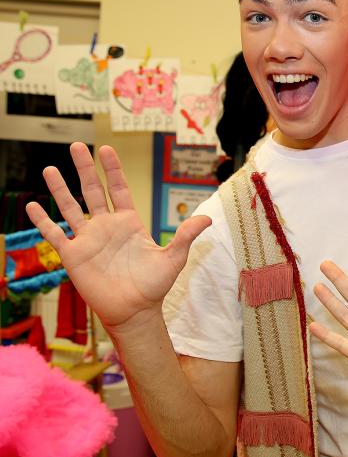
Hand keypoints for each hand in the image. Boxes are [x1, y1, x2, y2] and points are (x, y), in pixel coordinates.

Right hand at [25, 142, 210, 328]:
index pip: (118, 190)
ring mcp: (88, 240)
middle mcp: (106, 227)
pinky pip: (54, 235)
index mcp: (128, 223)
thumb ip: (185, 236)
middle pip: (92, 191)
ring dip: (59, 189)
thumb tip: (207, 219)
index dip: (112, 170)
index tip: (106, 150)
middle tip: (77, 145)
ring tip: (48, 169)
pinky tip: (30, 206)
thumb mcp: (173, 258)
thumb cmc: (154, 286)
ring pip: (70, 208)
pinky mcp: (72, 256)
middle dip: (85, 169)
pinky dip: (42, 221)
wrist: (135, 311)